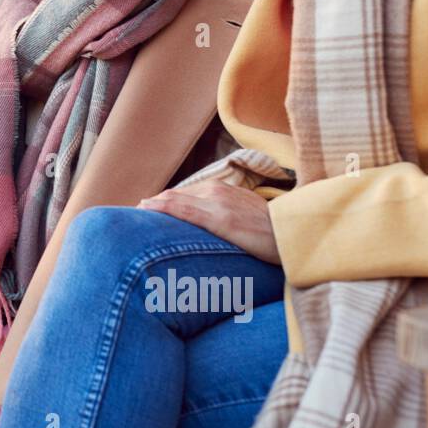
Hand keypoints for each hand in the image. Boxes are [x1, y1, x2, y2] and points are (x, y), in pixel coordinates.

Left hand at [137, 181, 280, 263]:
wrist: (297, 235)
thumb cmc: (272, 233)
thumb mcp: (244, 219)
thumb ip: (223, 219)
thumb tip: (209, 232)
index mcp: (221, 192)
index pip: (182, 197)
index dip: (161, 204)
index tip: (143, 213)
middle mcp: (216, 191)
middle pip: (174, 197)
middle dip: (152, 207)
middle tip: (130, 218)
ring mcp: (218, 203)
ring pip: (174, 201)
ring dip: (152, 208)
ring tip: (130, 217)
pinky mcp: (221, 218)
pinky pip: (184, 210)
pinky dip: (162, 208)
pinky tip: (146, 211)